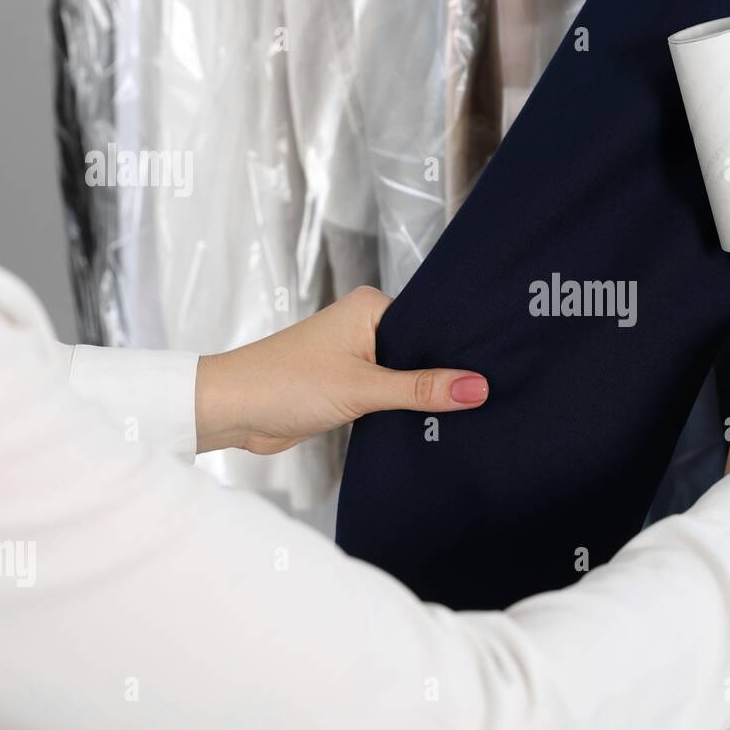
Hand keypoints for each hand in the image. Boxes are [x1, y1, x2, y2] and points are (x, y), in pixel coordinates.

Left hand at [195, 286, 488, 454]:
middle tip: (492, 393)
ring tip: (470, 410)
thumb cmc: (285, 384)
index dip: (461, 348)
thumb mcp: (363, 387)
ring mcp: (356, 357)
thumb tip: (477, 388)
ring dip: (423, 395)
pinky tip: (432, 422)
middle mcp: (365, 326)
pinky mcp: (349, 385)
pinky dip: (404, 408)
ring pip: (406, 376)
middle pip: (422, 351)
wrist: (232, 411)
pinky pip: (390, 394)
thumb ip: (422, 388)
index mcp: (370, 308)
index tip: (498, 366)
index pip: (432, 323)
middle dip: (445, 375)